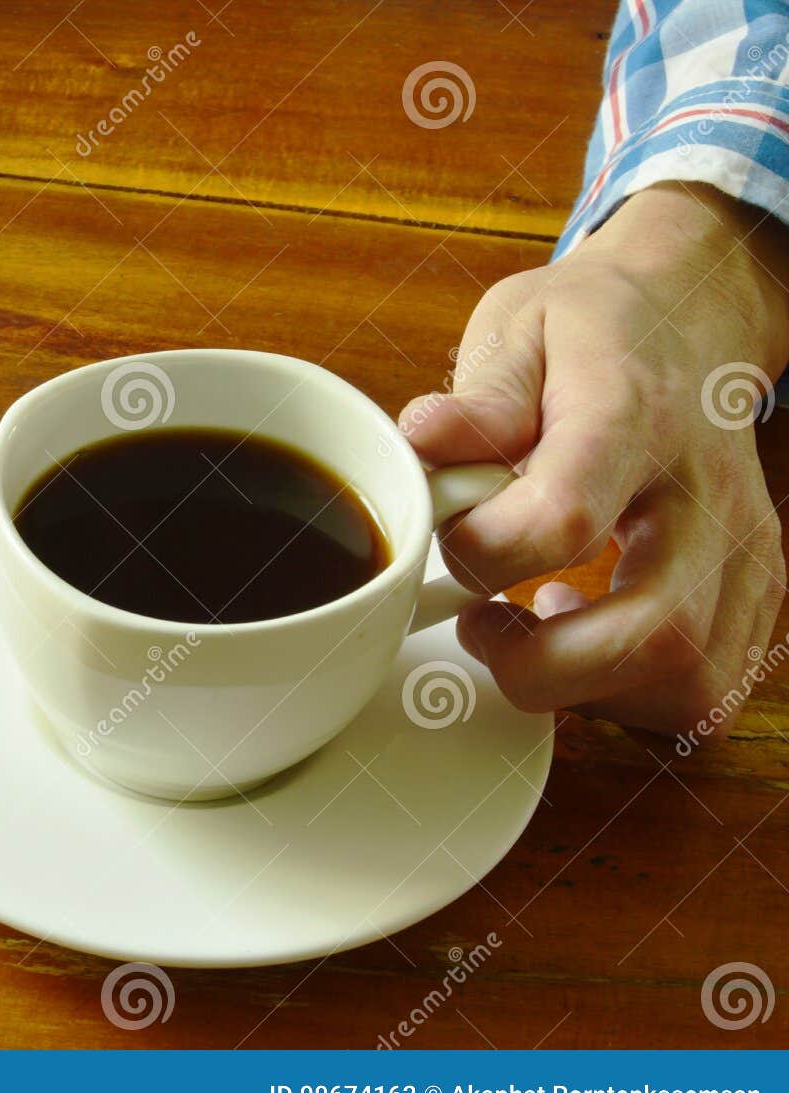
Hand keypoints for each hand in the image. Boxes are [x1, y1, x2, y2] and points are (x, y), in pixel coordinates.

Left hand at [398, 182, 788, 733]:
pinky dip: (631, 693)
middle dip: (544, 667)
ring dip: (591, 689)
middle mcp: (707, 495)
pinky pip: (706, 688)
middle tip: (480, 623)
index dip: (487, 554)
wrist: (692, 315)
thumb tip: (422, 439)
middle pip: (656, 634)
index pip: (565, 518)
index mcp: (631, 420)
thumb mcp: (519, 327)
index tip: (454, 541)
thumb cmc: (593, 329)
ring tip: (532, 627)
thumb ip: (476, 397)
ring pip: (691, 681)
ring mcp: (743, 549)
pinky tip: (584, 634)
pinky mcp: (755, 588)